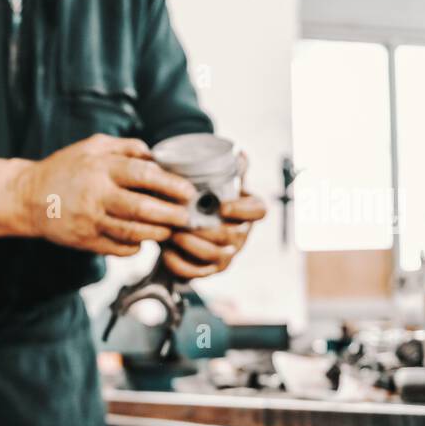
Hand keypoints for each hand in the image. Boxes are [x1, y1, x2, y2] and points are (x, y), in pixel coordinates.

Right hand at [13, 135, 194, 255]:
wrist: (26, 197)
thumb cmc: (64, 168)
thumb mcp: (92, 146)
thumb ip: (126, 147)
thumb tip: (157, 156)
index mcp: (101, 168)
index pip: (144, 175)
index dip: (171, 184)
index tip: (189, 191)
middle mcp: (97, 194)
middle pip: (143, 208)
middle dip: (172, 214)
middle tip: (188, 216)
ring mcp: (90, 220)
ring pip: (133, 232)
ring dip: (157, 233)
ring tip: (170, 229)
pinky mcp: (85, 241)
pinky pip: (118, 249)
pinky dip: (135, 247)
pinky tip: (143, 241)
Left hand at [162, 154, 265, 278]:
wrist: (182, 221)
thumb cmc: (202, 197)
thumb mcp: (214, 179)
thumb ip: (226, 166)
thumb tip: (237, 153)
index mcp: (247, 210)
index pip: (258, 211)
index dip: (243, 210)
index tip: (222, 206)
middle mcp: (241, 234)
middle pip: (232, 236)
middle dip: (208, 230)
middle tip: (184, 221)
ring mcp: (227, 254)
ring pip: (216, 255)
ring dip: (193, 246)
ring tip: (173, 235)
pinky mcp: (208, 269)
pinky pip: (197, 272)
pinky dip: (180, 264)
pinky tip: (166, 253)